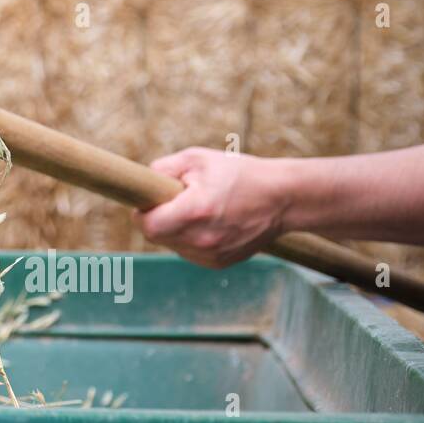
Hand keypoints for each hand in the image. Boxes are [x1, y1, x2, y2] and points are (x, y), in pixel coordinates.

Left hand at [137, 147, 287, 267]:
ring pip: (172, 245)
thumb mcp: (197, 159)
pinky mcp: (220, 263)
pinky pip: (189, 252)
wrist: (282, 198)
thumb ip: (162, 170)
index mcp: (195, 211)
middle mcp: (202, 239)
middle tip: (174, 201)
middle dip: (158, 218)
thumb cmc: (237, 173)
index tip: (148, 201)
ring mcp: (212, 255)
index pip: (148, 226)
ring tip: (197, 210)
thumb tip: (140, 184)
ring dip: (174, 230)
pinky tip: (208, 223)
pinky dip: (190, 239)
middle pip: (157, 236)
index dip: (142, 213)